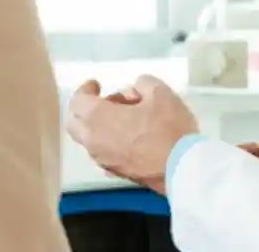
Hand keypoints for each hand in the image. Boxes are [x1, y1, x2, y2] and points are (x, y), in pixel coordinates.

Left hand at [66, 76, 199, 194]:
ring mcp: (103, 160)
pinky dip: (110, 143)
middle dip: (85, 110)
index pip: (77, 101)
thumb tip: (135, 90)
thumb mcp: (161, 93)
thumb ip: (143, 84)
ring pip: (90, 140)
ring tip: (127, 119)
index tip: (96, 84)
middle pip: (75, 124)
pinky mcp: (117, 173)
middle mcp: (94, 141)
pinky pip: (104, 154)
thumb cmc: (169, 127)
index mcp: (98, 118)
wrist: (183, 168)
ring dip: (100, 127)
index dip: (85, 89)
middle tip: (107, 102)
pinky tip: (131, 139)